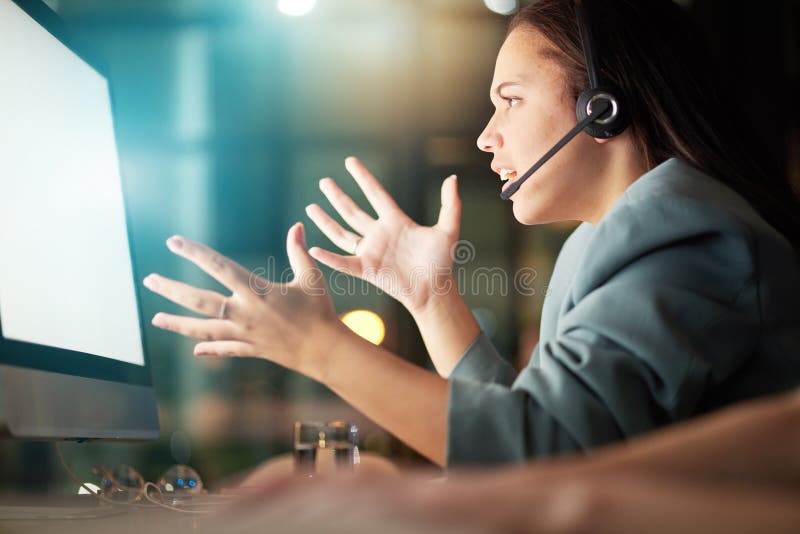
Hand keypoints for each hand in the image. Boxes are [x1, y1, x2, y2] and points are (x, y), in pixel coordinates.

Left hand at [143, 223, 345, 379]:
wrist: (325, 351)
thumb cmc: (320, 311)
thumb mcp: (311, 277)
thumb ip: (299, 251)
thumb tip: (296, 226)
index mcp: (256, 292)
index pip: (218, 267)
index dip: (195, 253)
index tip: (174, 241)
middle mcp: (244, 314)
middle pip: (199, 300)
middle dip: (171, 289)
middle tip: (149, 279)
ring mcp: (244, 334)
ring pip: (203, 329)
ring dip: (177, 323)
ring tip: (155, 318)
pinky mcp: (251, 350)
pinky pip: (225, 349)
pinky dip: (209, 348)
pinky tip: (194, 349)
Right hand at [305, 156, 460, 313]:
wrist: (435, 290)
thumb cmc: (441, 262)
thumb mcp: (448, 230)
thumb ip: (450, 204)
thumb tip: (452, 178)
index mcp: (396, 221)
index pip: (375, 193)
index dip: (363, 177)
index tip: (350, 161)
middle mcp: (379, 234)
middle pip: (352, 211)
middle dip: (337, 196)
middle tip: (323, 182)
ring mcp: (371, 252)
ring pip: (342, 233)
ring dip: (326, 221)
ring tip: (310, 208)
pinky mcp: (366, 270)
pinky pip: (342, 261)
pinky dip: (327, 257)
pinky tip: (312, 247)